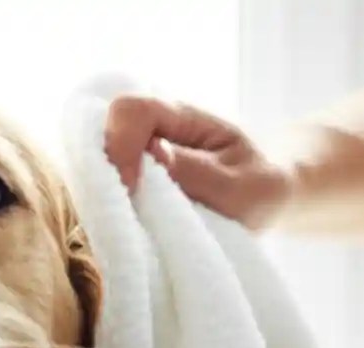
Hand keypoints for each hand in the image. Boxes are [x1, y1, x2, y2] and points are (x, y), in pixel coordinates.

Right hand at [103, 95, 294, 230]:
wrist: (266, 196)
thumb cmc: (259, 188)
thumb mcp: (241, 189)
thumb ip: (197, 173)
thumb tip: (149, 157)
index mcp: (184, 116)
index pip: (133, 110)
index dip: (121, 146)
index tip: (131, 190)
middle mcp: (155, 127)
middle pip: (103, 127)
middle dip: (104, 170)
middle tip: (123, 211)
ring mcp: (140, 149)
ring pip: (97, 155)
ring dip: (103, 189)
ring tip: (125, 220)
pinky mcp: (133, 173)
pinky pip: (104, 179)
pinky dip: (107, 200)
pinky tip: (125, 221)